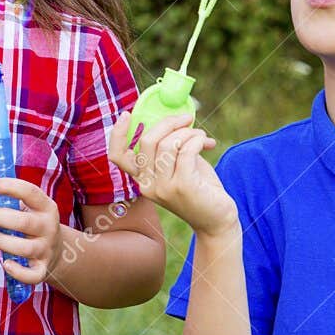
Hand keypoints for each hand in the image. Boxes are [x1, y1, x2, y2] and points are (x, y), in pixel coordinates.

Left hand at [0, 178, 62, 285]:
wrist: (56, 251)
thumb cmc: (32, 224)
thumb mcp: (24, 209)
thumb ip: (5, 202)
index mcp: (46, 207)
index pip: (30, 192)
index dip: (9, 186)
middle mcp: (49, 227)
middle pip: (24, 222)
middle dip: (0, 217)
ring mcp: (46, 249)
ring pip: (24, 248)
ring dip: (2, 242)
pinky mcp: (42, 269)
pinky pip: (32, 275)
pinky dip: (17, 272)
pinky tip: (6, 263)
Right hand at [107, 111, 236, 236]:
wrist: (217, 219)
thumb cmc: (199, 187)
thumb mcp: (178, 164)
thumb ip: (170, 145)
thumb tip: (173, 117)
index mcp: (142, 179)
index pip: (117, 156)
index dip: (117, 134)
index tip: (127, 115)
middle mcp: (147, 185)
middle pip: (147, 141)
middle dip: (168, 123)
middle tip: (186, 118)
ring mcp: (163, 188)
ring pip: (168, 144)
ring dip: (188, 132)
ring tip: (200, 136)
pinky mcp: (183, 186)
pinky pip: (186, 150)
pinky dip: (197, 140)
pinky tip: (207, 143)